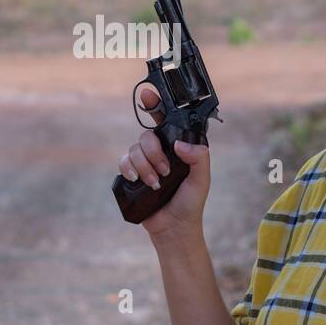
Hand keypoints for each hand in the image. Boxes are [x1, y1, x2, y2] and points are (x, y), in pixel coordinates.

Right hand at [116, 84, 210, 241]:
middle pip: (147, 135)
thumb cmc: (190, 203)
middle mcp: (160, 151)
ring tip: (155, 184)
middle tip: (165, 171)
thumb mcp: (201, 180)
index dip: (156, 105)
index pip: (166, 121)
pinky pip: (124, 161)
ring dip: (144, 166)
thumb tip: (180, 144)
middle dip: (154, 152)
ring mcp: (145, 162)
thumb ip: (199, 158)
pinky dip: (129, 169)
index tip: (148, 95)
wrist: (173, 228)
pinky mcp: (132, 175)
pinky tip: (137, 180)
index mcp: (177, 148)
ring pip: (135, 148)